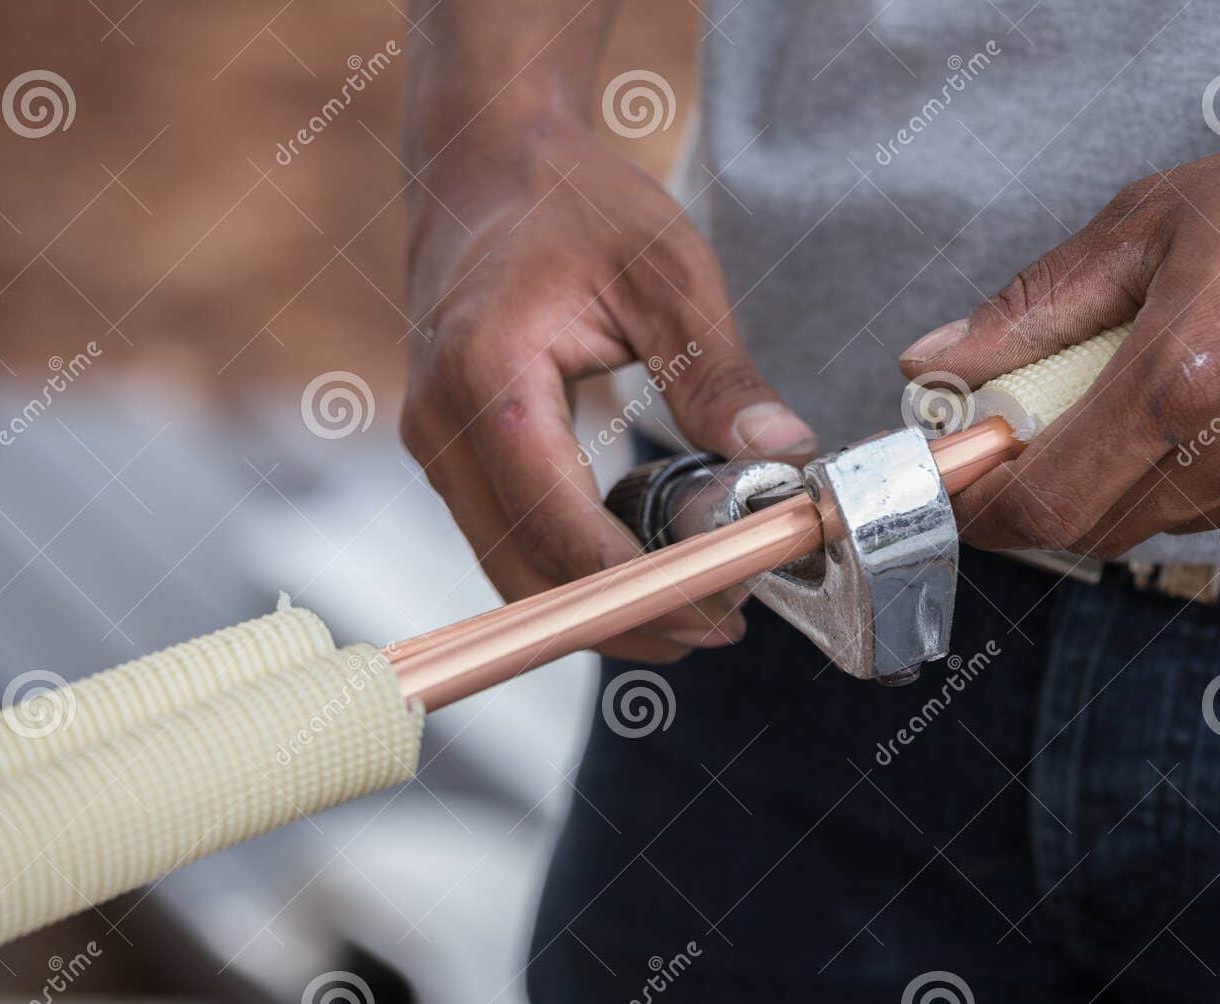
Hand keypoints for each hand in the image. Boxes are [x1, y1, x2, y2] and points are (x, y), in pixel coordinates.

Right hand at [401, 119, 815, 661]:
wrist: (484, 159)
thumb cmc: (572, 198)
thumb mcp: (668, 271)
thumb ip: (721, 373)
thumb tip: (784, 457)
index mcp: (488, 377)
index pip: (558, 527)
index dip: (639, 589)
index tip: (719, 610)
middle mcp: (441, 426)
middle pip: (527, 575)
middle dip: (625, 618)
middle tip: (720, 627)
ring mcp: (434, 445)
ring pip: (510, 572)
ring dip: (598, 607)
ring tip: (694, 609)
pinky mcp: (449, 451)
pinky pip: (505, 539)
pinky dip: (571, 571)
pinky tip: (642, 570)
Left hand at [899, 38, 1219, 558]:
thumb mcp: (1159, 218)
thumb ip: (1038, 305)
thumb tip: (936, 360)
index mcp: (1182, 381)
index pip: (1046, 504)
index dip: (988, 511)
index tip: (966, 491)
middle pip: (1103, 528)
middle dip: (1058, 491)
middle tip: (1052, 429)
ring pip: (1179, 522)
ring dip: (1145, 477)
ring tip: (1177, 387)